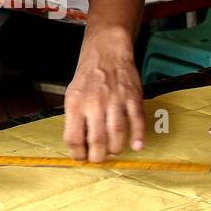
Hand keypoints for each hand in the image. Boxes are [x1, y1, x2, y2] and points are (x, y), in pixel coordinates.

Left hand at [63, 28, 145, 161]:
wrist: (107, 51)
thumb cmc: (88, 75)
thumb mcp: (72, 94)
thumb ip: (75, 118)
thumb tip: (79, 145)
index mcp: (75, 103)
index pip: (73, 138)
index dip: (77, 154)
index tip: (82, 157)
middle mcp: (94, 103)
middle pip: (97, 141)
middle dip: (97, 157)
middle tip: (99, 158)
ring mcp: (115, 100)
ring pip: (117, 135)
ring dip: (115, 149)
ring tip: (113, 150)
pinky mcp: (132, 97)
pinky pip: (137, 121)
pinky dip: (138, 136)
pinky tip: (137, 146)